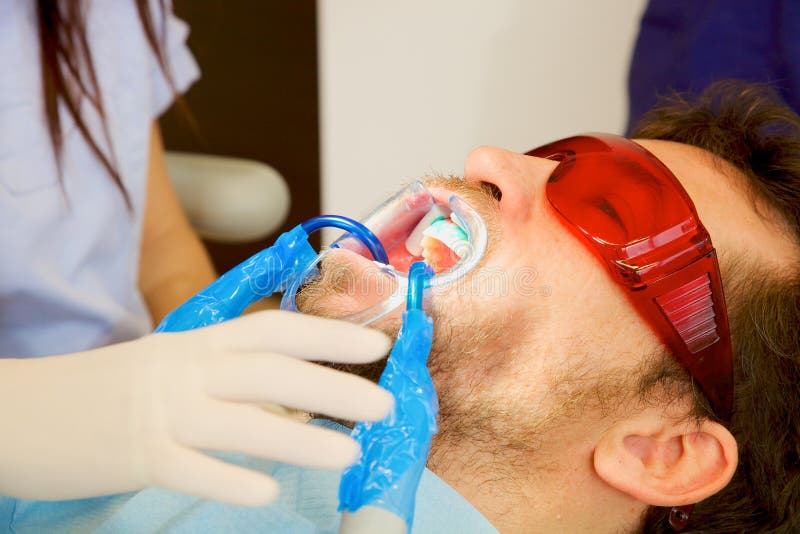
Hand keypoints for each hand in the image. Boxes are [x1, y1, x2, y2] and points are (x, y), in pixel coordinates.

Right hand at [0, 311, 391, 504]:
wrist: (23, 410)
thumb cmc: (109, 388)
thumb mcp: (172, 365)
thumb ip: (229, 376)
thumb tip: (299, 405)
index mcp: (197, 342)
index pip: (274, 329)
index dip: (328, 334)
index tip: (376, 346)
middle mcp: (186, 370)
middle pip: (270, 373)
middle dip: (332, 387)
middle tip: (384, 406)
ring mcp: (161, 414)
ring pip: (242, 422)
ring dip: (301, 441)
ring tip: (349, 455)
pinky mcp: (137, 458)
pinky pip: (192, 470)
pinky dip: (231, 481)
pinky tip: (266, 493)